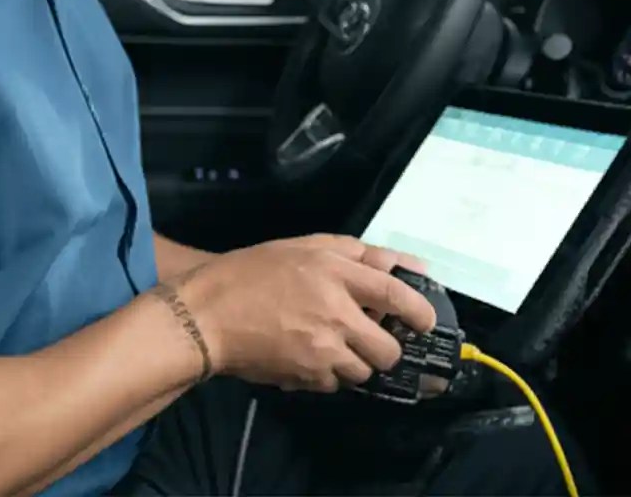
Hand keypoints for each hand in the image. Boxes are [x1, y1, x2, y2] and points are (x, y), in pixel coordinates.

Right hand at [178, 235, 436, 392]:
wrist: (204, 316)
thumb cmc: (249, 274)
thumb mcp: (304, 247)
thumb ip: (359, 254)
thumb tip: (410, 266)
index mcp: (335, 273)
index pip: (396, 293)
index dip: (420, 310)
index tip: (426, 321)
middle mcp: (335, 313)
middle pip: (388, 348)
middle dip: (386, 349)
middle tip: (371, 339)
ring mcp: (321, 349)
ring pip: (363, 371)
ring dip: (356, 363)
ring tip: (331, 346)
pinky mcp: (306, 376)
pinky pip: (334, 383)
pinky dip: (328, 375)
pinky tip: (308, 357)